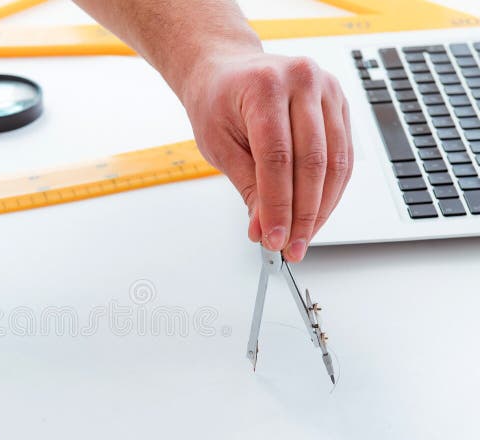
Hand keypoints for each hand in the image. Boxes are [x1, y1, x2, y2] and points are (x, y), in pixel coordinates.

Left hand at [181, 51, 353, 261]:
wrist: (228, 69)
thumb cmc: (218, 101)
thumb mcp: (219, 144)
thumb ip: (247, 186)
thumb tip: (264, 228)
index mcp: (265, 86)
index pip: (278, 158)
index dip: (278, 206)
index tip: (273, 239)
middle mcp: (302, 81)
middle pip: (312, 162)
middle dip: (303, 215)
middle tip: (292, 247)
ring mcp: (327, 89)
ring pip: (336, 163)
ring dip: (322, 208)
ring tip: (304, 238)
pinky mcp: (339, 103)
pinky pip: (343, 156)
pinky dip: (331, 191)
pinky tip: (317, 214)